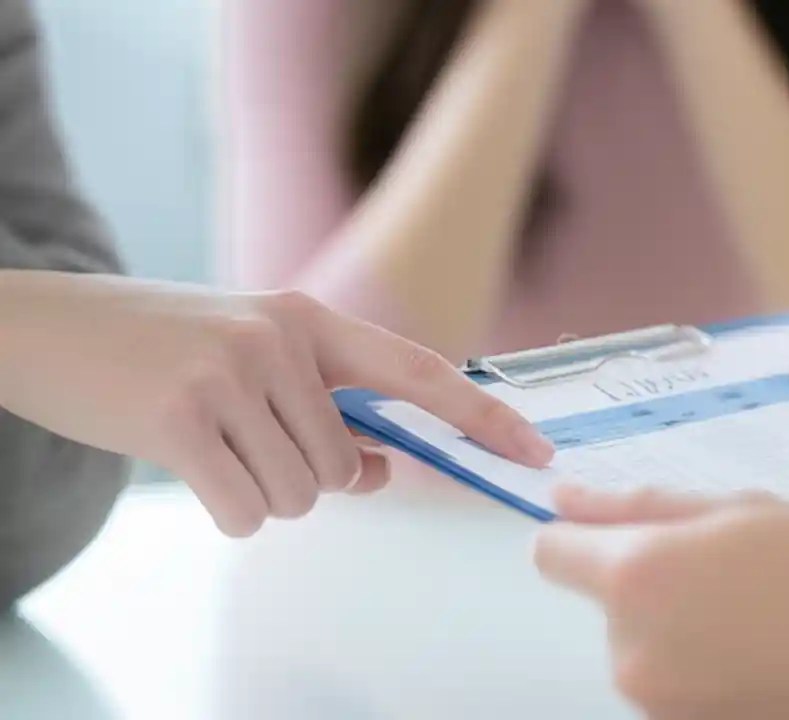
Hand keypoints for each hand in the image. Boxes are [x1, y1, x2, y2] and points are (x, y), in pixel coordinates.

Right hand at [0, 272, 552, 535]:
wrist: (46, 327)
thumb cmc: (163, 347)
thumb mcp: (255, 357)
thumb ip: (327, 407)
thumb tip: (381, 472)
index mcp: (308, 318)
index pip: (418, 373)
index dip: (481, 415)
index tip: (532, 451)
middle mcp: (279, 339)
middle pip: (345, 467)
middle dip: (308, 478)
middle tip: (247, 441)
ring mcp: (230, 376)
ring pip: (301, 495)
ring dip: (263, 492)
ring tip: (214, 444)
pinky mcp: (182, 421)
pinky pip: (246, 514)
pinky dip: (224, 509)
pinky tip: (189, 465)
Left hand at [535, 486, 788, 719]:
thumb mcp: (746, 510)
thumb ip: (641, 505)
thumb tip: (567, 498)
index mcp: (639, 580)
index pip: (552, 552)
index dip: (586, 534)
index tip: (630, 531)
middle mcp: (633, 657)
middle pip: (609, 604)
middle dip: (657, 582)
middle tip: (742, 570)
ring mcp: (663, 710)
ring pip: (645, 646)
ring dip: (687, 628)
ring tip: (769, 615)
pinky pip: (678, 688)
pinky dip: (710, 670)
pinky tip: (774, 656)